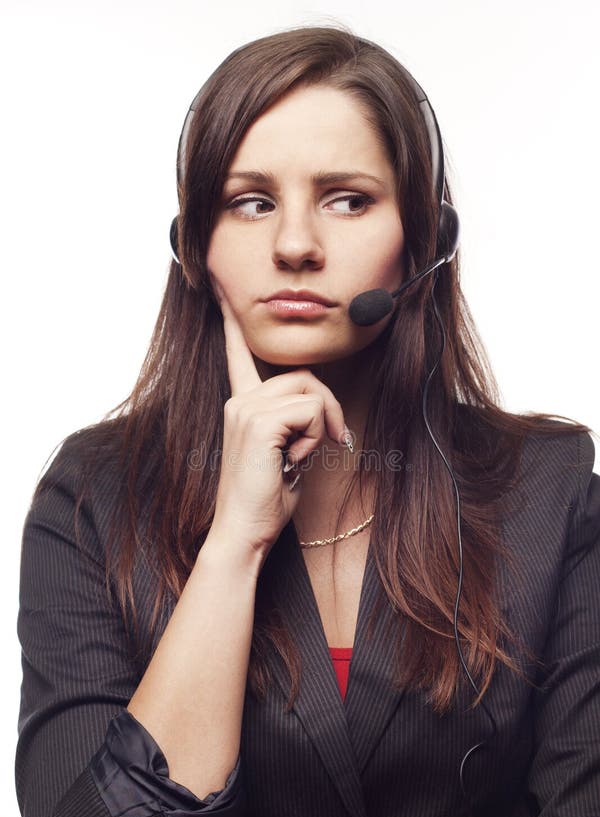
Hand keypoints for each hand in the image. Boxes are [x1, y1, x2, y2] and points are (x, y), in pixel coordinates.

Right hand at [209, 280, 347, 556]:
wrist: (244, 532)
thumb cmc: (265, 499)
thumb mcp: (286, 452)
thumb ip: (296, 421)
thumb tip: (319, 407)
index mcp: (242, 403)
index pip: (238, 352)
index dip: (232, 318)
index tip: (218, 284)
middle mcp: (239, 399)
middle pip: (304, 375)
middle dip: (328, 409)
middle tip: (332, 441)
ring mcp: (245, 408)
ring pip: (311, 391)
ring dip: (321, 426)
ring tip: (301, 457)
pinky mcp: (257, 422)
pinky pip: (310, 410)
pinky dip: (315, 437)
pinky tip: (294, 460)